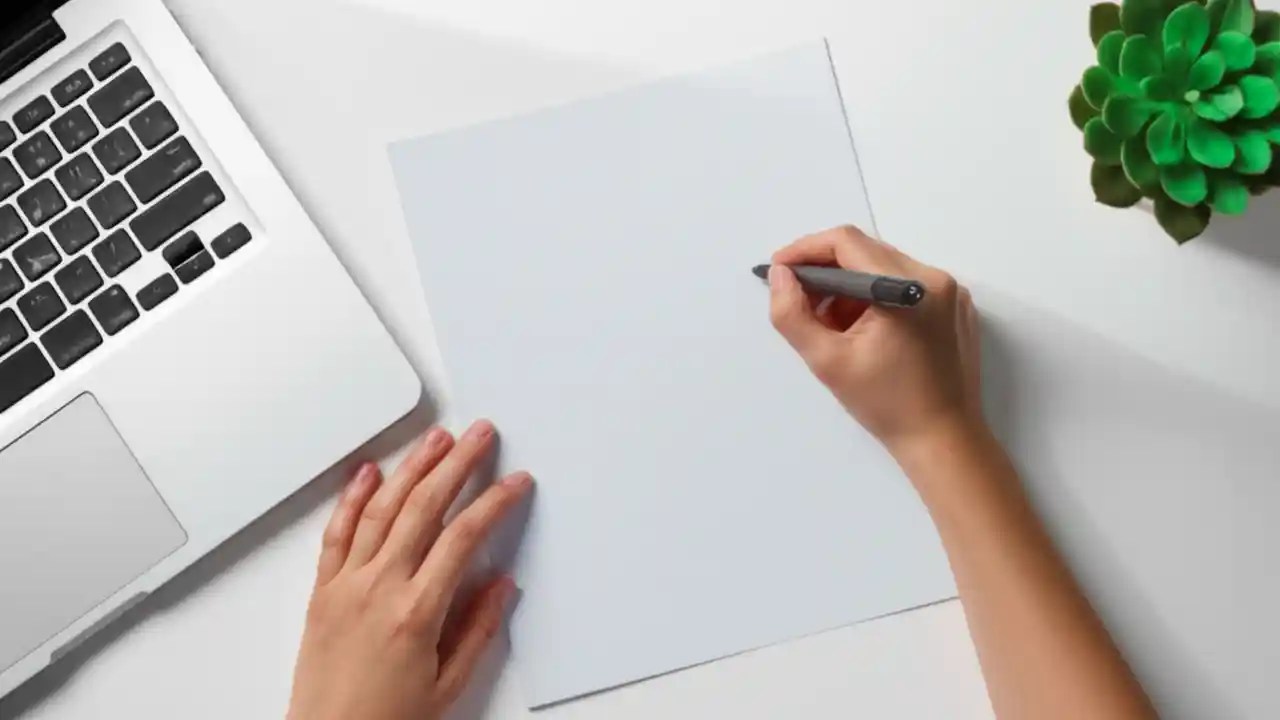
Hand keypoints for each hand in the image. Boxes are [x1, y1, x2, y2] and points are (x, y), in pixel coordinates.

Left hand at [287, 421, 532, 719]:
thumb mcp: (448, 684)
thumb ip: (478, 630)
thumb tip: (501, 585)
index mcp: (417, 613)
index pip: (464, 538)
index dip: (493, 502)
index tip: (514, 483)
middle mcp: (379, 589)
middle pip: (424, 508)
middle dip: (457, 464)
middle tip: (480, 435)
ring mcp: (346, 585)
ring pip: (382, 509)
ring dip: (412, 468)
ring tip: (436, 439)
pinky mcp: (322, 591)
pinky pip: (337, 533)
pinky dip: (352, 498)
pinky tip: (369, 472)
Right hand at [768, 226, 982, 455]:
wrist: (944, 440)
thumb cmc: (887, 405)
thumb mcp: (827, 361)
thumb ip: (792, 315)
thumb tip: (780, 277)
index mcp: (908, 287)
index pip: (846, 243)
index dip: (805, 250)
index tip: (779, 272)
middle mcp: (935, 279)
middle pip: (866, 252)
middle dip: (826, 274)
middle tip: (802, 306)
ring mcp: (951, 292)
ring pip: (884, 268)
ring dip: (850, 289)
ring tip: (834, 329)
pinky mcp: (955, 308)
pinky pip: (905, 286)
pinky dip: (877, 299)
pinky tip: (864, 334)